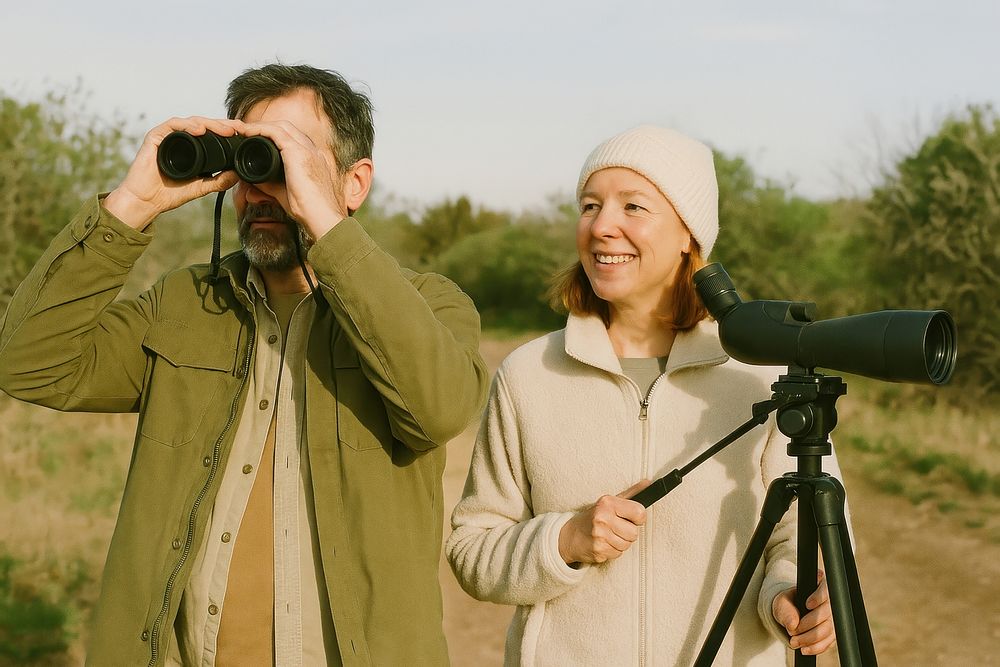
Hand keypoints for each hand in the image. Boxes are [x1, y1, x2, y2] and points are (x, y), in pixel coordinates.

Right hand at [104, 117, 241, 229]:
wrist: (146, 201)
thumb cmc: (170, 194)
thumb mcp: (201, 187)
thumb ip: (218, 181)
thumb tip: (238, 174)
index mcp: (191, 147)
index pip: (211, 134)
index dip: (227, 131)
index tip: (243, 133)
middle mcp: (180, 138)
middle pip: (204, 125)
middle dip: (223, 124)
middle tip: (239, 128)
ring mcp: (168, 136)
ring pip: (192, 122)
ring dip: (210, 124)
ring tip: (225, 130)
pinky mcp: (155, 136)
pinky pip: (172, 125)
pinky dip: (187, 126)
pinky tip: (200, 130)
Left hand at [236, 119, 346, 240]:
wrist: (322, 217)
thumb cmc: (310, 211)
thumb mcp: (285, 192)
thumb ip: (270, 183)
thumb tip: (253, 178)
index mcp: (314, 159)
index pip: (294, 138)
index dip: (274, 136)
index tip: (257, 139)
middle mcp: (313, 150)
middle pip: (288, 128)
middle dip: (267, 127)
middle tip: (248, 132)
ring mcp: (307, 149)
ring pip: (282, 126)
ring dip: (261, 126)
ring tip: (245, 130)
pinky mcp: (298, 152)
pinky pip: (275, 132)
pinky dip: (260, 129)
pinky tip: (247, 132)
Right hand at [558, 480, 650, 566]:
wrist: (570, 535)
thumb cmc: (593, 517)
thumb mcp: (610, 501)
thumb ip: (631, 493)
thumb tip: (648, 483)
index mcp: (607, 503)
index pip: (639, 512)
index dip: (638, 518)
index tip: (631, 518)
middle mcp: (602, 518)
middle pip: (634, 533)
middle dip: (628, 533)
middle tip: (616, 528)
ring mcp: (599, 535)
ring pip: (627, 545)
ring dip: (621, 543)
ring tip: (609, 536)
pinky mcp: (598, 550)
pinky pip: (618, 554)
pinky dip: (613, 551)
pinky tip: (604, 544)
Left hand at [772, 570, 835, 655]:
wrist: (789, 615)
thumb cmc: (787, 605)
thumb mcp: (781, 603)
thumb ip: (785, 611)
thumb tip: (793, 624)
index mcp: (819, 587)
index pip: (826, 589)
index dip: (819, 597)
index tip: (807, 604)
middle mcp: (830, 603)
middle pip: (827, 613)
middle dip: (808, 625)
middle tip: (793, 631)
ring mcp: (834, 619)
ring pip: (828, 630)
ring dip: (810, 639)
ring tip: (794, 642)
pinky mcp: (833, 633)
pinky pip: (828, 643)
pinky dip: (815, 647)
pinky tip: (804, 649)